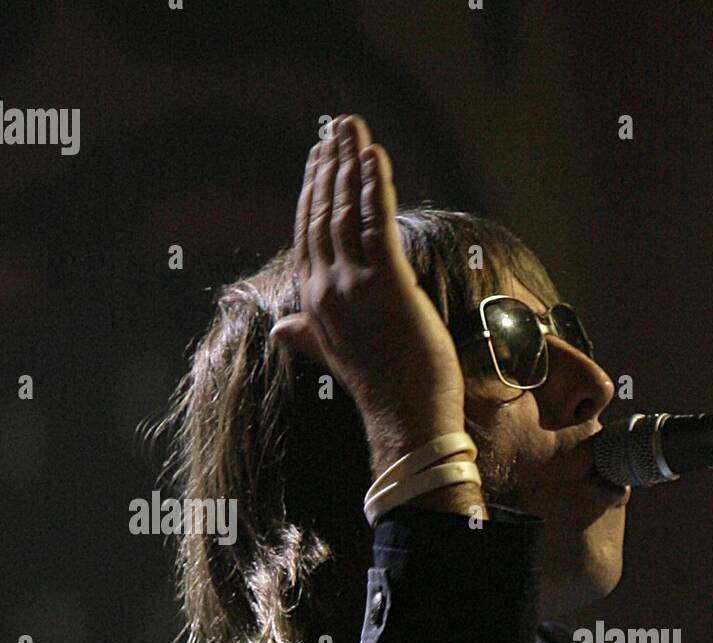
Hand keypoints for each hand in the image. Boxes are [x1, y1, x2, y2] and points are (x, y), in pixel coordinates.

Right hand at [270, 114, 467, 476]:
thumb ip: (307, 335)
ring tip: (355, 128)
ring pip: (346, 211)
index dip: (313, 190)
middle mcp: (326, 290)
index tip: (320, 156)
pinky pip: (376, 222)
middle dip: (330, 164)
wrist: (407, 422)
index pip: (308, 232)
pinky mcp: (386, 285)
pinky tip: (375, 156)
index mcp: (314, 303)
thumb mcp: (337, 356)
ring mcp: (353, 286)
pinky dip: (375, 185)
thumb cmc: (382, 391)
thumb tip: (280, 329)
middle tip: (338, 126)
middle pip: (323, 212)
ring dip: (351, 164)